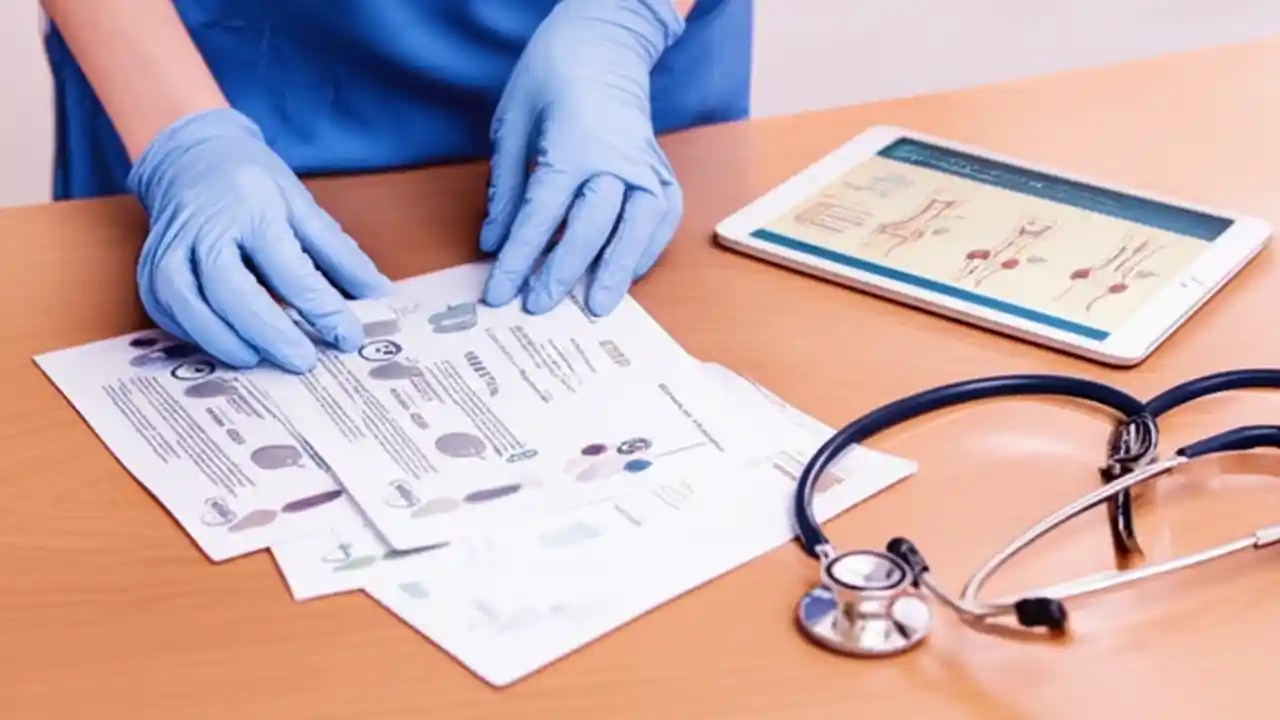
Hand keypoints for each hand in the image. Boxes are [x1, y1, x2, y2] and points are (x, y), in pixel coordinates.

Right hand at [128, 108, 391, 372]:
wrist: (191, 154)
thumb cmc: (253, 184)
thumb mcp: (303, 207)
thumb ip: (340, 256)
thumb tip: (380, 297)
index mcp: (255, 210)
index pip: (291, 269)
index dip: (323, 309)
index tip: (349, 337)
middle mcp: (208, 228)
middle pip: (232, 290)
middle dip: (270, 332)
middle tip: (303, 361)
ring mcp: (171, 247)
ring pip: (188, 303)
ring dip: (224, 340)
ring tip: (259, 360)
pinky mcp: (150, 267)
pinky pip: (166, 310)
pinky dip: (193, 334)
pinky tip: (223, 344)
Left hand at [479, 0, 684, 315]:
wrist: (604, 45)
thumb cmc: (552, 79)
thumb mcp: (512, 125)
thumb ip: (506, 187)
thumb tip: (494, 242)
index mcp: (572, 144)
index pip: (542, 215)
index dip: (518, 259)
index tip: (499, 293)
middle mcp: (615, 159)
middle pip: (591, 228)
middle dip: (563, 273)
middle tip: (539, 307)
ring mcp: (645, 166)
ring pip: (637, 228)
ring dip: (617, 271)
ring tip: (598, 307)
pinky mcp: (661, 171)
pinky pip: (662, 217)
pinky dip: (649, 249)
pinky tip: (629, 273)